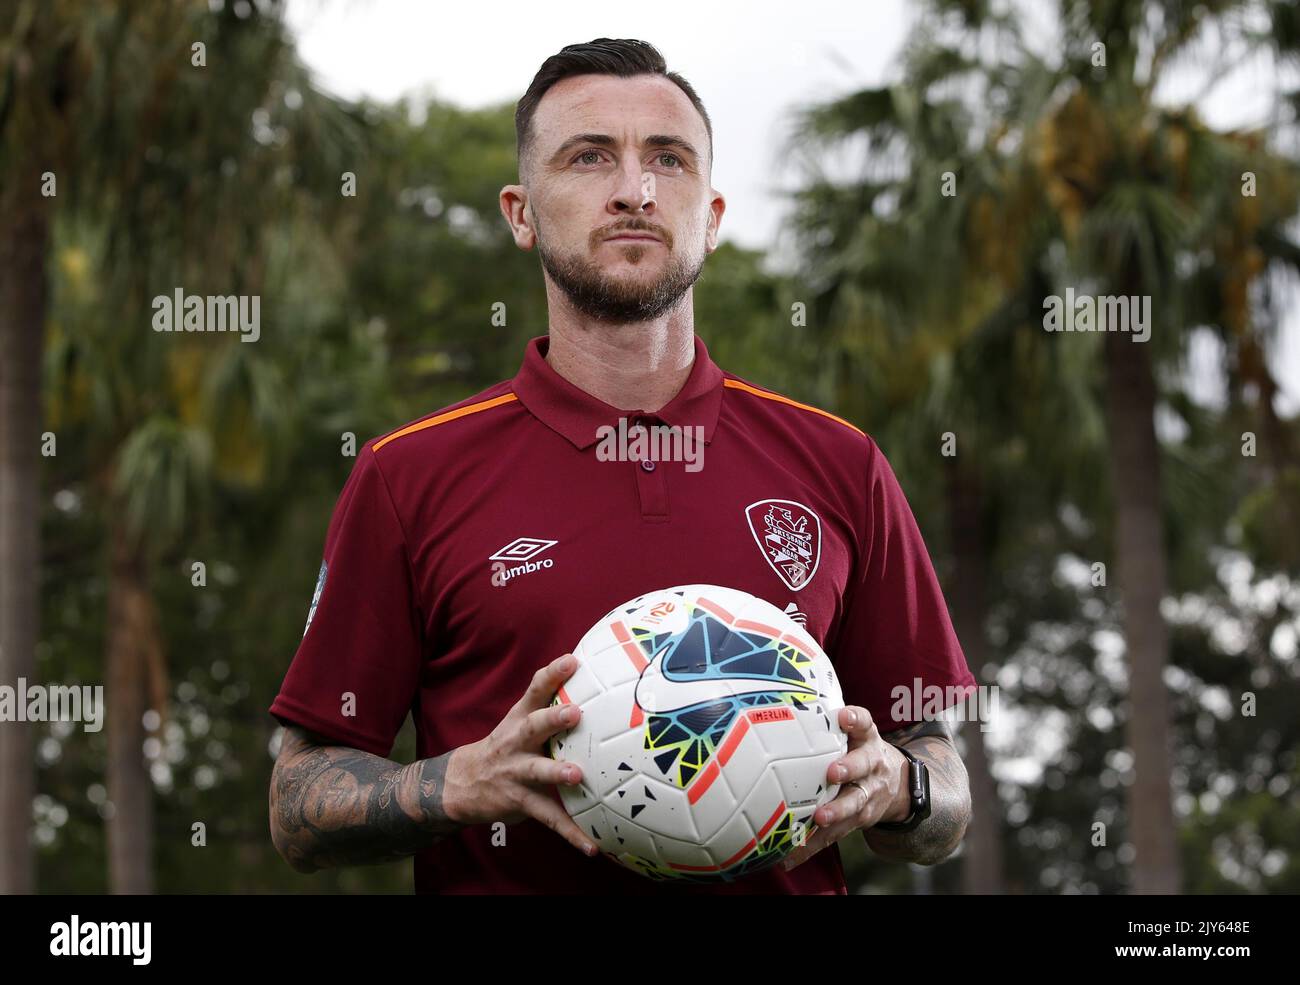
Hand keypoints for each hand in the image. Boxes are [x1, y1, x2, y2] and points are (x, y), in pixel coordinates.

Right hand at [443, 653, 596, 856]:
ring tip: (577, 776)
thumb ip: (549, 704)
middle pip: (533, 727)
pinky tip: (592, 845)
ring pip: (537, 772)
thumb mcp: (519, 720)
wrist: (462, 782)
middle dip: (553, 719)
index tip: (572, 661)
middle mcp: (517, 742)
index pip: (535, 690)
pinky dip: (570, 832)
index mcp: (520, 719)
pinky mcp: (520, 801)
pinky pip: (548, 818)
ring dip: (557, 774)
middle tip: (576, 713)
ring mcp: (516, 772)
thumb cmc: (506, 745)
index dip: (552, 674)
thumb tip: (596, 681)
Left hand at [781, 705, 909, 870]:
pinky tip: (793, 855)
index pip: (863, 723)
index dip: (854, 719)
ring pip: (855, 803)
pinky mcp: (861, 819)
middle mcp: (872, 764)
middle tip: (832, 772)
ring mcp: (869, 793)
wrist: (897, 785)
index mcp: (866, 738)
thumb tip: (777, 712)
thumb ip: (828, 726)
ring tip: (820, 819)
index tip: (843, 716)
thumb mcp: (854, 735)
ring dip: (837, 812)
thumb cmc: (858, 753)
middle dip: (849, 769)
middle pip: (863, 765)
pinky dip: (815, 844)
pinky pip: (838, 833)